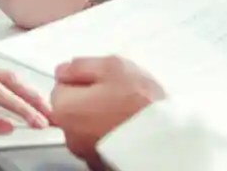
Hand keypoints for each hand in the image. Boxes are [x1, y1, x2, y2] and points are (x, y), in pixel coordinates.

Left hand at [51, 56, 165, 165]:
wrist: (163, 141)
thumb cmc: (140, 106)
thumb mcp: (111, 67)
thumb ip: (80, 66)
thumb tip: (65, 69)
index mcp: (65, 109)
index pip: (62, 84)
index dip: (85, 77)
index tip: (102, 79)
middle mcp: (69, 135)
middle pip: (74, 105)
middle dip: (91, 97)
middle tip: (118, 92)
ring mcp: (85, 151)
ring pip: (88, 123)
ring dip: (102, 116)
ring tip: (128, 110)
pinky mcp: (101, 162)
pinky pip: (100, 139)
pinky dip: (110, 133)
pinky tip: (128, 126)